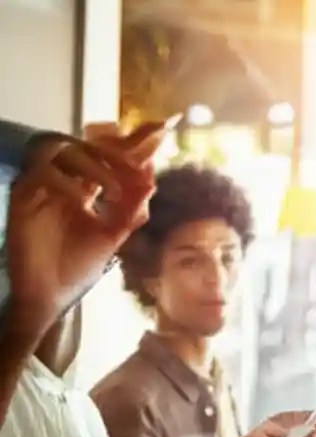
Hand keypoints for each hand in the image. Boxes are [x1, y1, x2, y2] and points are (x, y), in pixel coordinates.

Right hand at [5, 122, 162, 333]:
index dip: (131, 144)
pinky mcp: (23, 197)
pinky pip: (41, 174)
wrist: (49, 294)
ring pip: (64, 151)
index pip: (107, 157)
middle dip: (117, 150)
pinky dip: (66, 182)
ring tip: (118, 191)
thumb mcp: (113, 234)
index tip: (162, 131)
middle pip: (87, 145)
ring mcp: (43, 186)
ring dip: (95, 165)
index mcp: (85, 187)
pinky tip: (84, 200)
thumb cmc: (78, 265)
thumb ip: (131, 209)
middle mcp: (64, 180)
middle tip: (140, 165)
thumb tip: (151, 180)